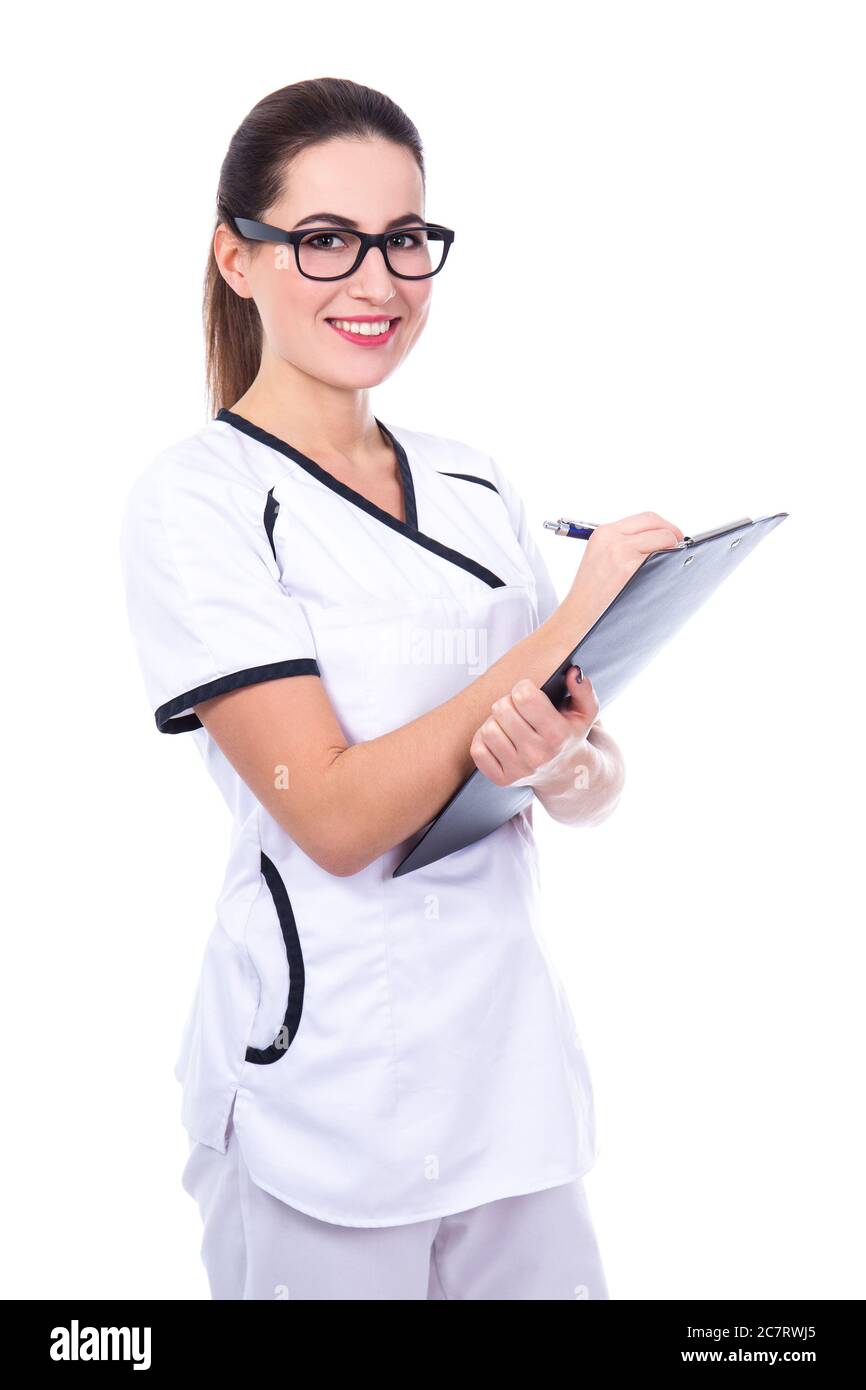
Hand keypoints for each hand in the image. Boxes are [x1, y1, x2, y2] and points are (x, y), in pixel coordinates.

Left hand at [469, 665, 599, 787]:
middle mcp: (537, 755)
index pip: (524, 696)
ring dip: (495, 722)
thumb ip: (582, 690)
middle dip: (508, 702)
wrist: (566, 773)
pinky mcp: (502, 780)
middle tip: (518, 709)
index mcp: (557, 735)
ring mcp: (519, 770)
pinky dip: (483, 740)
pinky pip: (477, 750)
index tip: (528, 692)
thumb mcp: (585, 712)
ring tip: (509, 724)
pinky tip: (499, 739)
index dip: (523, 687)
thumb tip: (572, 672)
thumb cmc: (569, 735)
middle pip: (502, 709)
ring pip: (488, 729)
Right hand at [565, 511, 684, 628]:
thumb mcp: (599, 557)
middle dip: (672, 533)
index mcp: (604, 532)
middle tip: (679, 546)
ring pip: (662, 538)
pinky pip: (661, 556)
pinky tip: (667, 573)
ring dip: (672, 548)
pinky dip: (668, 563)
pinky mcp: (629, 566)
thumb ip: (624, 544)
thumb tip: (658, 541)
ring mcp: (621, 551)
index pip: (645, 518)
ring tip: (674, 561)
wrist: (577, 615)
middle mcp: (612, 537)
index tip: (673, 536)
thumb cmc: (591, 593)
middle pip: (655, 523)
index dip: (664, 525)